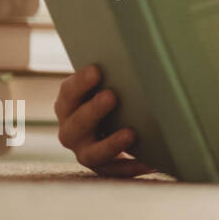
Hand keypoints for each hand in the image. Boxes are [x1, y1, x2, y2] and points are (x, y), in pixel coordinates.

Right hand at [54, 63, 155, 177]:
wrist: (116, 124)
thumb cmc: (114, 95)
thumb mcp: (111, 83)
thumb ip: (117, 73)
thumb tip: (144, 47)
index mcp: (69, 105)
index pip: (68, 93)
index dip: (80, 83)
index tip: (97, 70)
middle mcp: (71, 130)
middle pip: (76, 124)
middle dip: (93, 110)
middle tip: (111, 96)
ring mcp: (85, 151)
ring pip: (91, 153)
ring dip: (110, 144)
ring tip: (131, 134)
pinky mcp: (102, 168)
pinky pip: (114, 172)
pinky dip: (130, 168)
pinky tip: (150, 163)